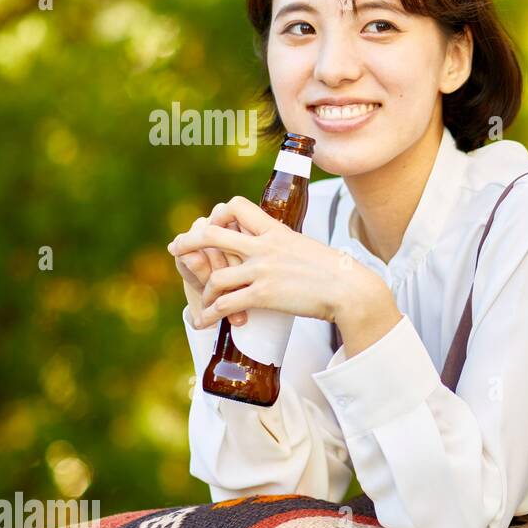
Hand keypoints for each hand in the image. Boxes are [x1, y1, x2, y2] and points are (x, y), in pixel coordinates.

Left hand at [169, 195, 383, 329]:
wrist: (349, 289)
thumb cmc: (335, 271)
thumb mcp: (307, 247)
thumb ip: (286, 246)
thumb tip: (282, 250)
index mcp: (275, 231)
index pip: (237, 206)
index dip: (219, 214)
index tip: (213, 225)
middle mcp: (264, 247)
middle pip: (212, 235)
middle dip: (189, 242)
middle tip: (178, 249)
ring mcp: (262, 271)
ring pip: (215, 276)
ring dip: (204, 291)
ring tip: (203, 302)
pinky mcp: (263, 295)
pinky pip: (224, 304)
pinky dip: (209, 315)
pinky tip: (203, 321)